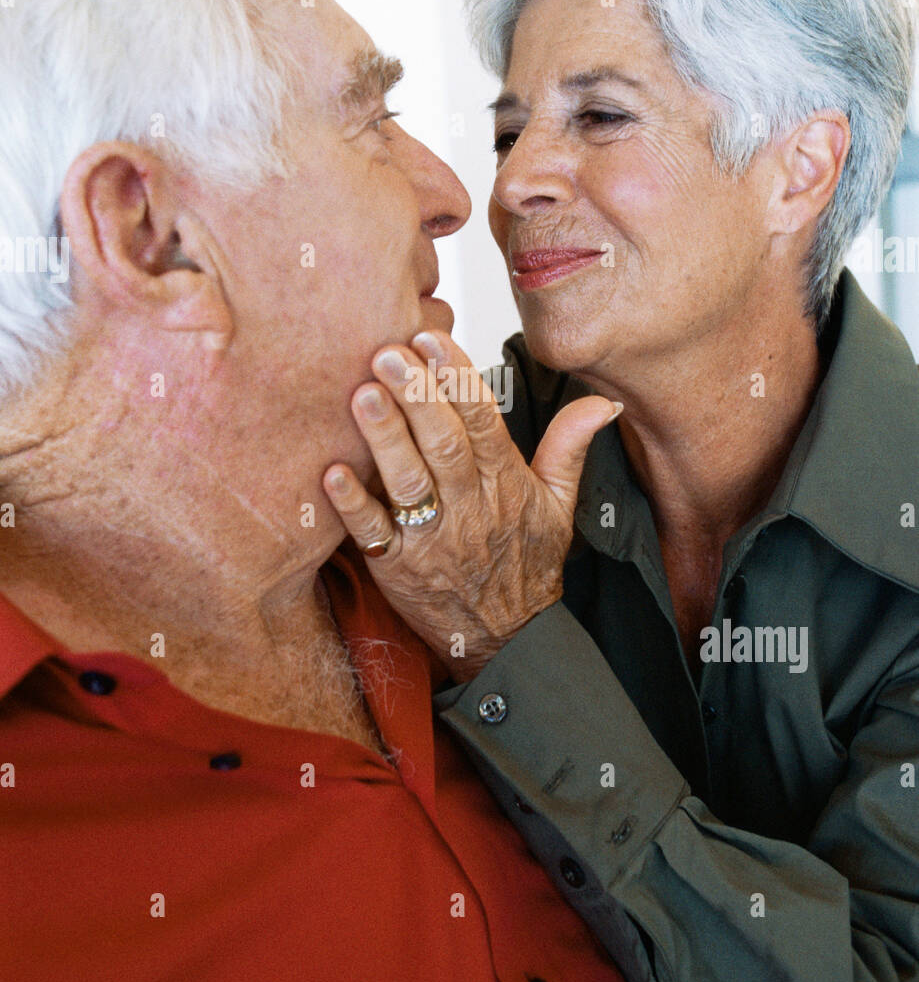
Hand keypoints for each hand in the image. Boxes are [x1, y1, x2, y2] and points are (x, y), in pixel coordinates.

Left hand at [322, 329, 620, 681]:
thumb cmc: (527, 565)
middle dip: (416, 395)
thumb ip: (569, 446)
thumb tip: (604, 402)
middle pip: (443, 443)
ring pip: (408, 481)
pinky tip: (333, 472)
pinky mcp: (398, 567)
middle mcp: (470, 506)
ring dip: (384, 438)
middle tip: (388, 351)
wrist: (509, 642)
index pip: (484, 421)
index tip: (433, 339)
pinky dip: (352, 504)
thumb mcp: (560, 506)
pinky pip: (373, 533)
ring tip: (363, 394)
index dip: (458, 379)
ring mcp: (432, 538)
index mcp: (506, 483)